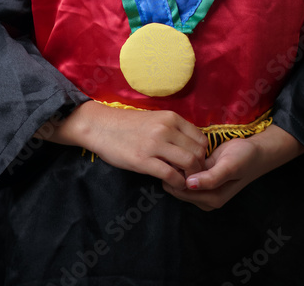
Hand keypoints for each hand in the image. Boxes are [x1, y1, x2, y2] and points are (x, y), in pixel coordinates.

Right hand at [34, 101, 208, 189]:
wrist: (101, 126)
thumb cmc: (128, 125)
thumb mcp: (155, 120)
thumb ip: (173, 131)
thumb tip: (191, 149)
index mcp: (171, 117)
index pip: (201, 138)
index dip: (203, 155)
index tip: (196, 164)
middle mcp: (166, 128)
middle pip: (198, 152)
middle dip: (200, 168)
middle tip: (192, 177)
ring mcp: (155, 144)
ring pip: (189, 163)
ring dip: (191, 177)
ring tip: (184, 182)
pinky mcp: (143, 160)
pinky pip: (170, 174)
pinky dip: (177, 183)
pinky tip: (172, 185)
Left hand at [161, 123, 303, 210]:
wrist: (255, 151)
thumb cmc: (243, 159)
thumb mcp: (229, 167)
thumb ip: (211, 178)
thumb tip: (188, 184)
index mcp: (211, 200)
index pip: (181, 192)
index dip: (173, 176)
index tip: (171, 157)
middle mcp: (205, 198)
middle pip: (178, 188)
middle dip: (173, 172)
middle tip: (171, 151)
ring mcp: (203, 188)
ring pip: (179, 180)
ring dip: (176, 167)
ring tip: (175, 150)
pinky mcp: (202, 177)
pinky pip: (185, 173)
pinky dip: (181, 164)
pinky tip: (181, 151)